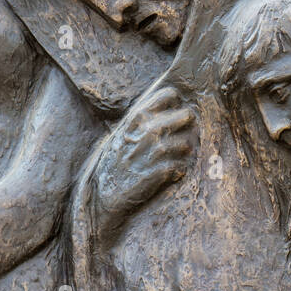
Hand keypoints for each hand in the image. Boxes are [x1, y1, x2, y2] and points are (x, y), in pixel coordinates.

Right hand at [91, 85, 195, 240]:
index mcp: (136, 117)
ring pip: (187, 143)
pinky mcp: (160, 172)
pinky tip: (170, 172)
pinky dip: (179, 169)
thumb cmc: (113, 162)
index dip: (175, 103)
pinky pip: (182, 165)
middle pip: (186, 115)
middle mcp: (147, 131)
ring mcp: (155, 151)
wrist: (103, 194)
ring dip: (184, 150)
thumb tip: (167, 109)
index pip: (168, 95)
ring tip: (175, 156)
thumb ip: (140, 120)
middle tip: (182, 132)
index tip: (174, 110)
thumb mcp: (120, 134)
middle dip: (187, 124)